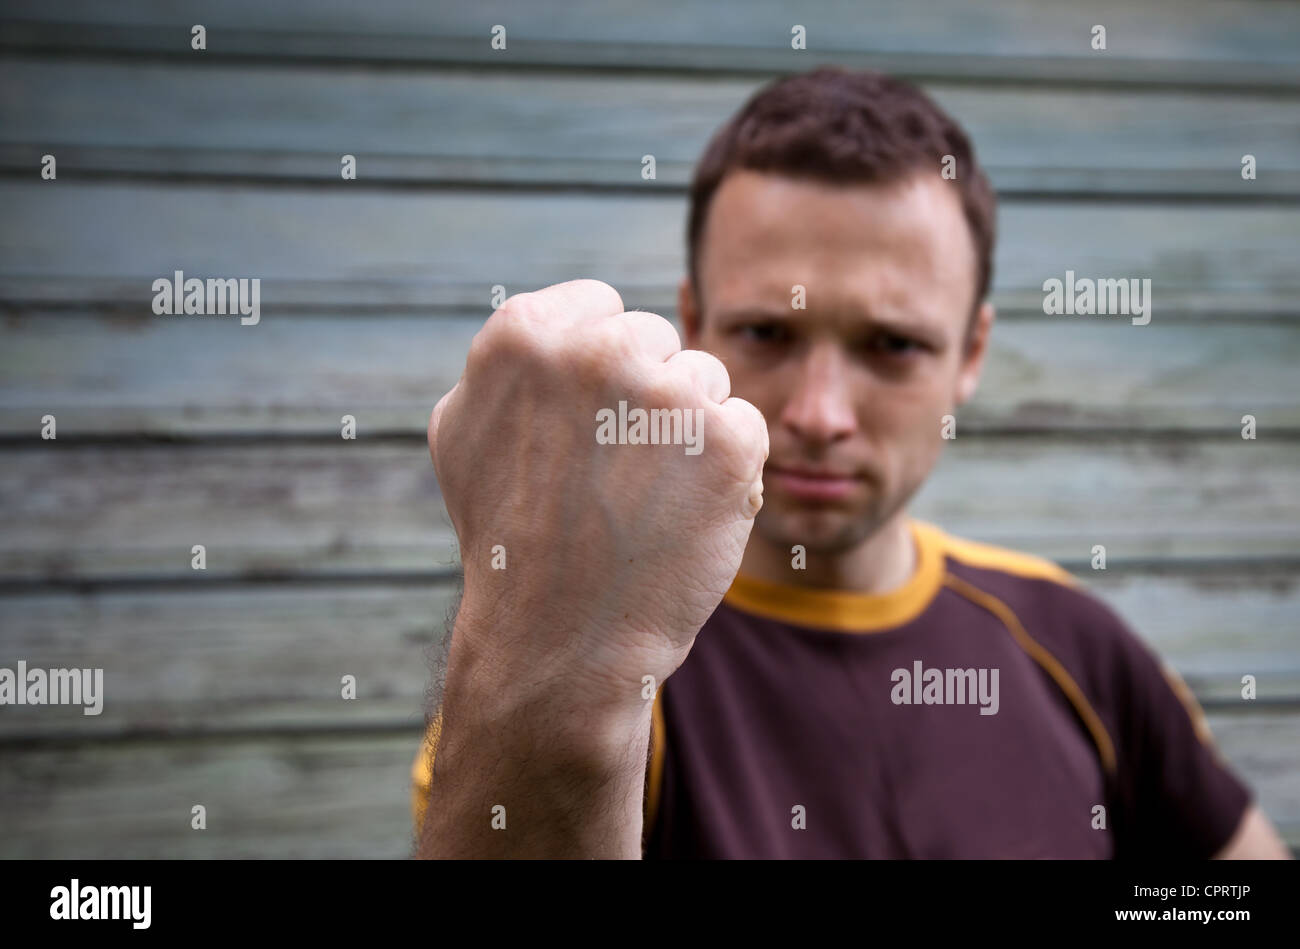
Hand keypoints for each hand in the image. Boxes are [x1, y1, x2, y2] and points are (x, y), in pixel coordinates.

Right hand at [428, 279, 767, 715]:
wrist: (560, 639)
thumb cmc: (509, 540)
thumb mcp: (464, 433)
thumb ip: (506, 365)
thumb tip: (550, 327)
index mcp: (525, 334)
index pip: (599, 309)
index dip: (599, 375)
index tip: (581, 430)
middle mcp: (597, 349)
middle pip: (656, 340)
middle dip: (644, 397)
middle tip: (610, 474)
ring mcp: (667, 393)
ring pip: (704, 380)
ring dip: (687, 431)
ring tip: (641, 499)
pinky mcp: (728, 439)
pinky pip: (744, 425)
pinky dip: (728, 469)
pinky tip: (683, 513)